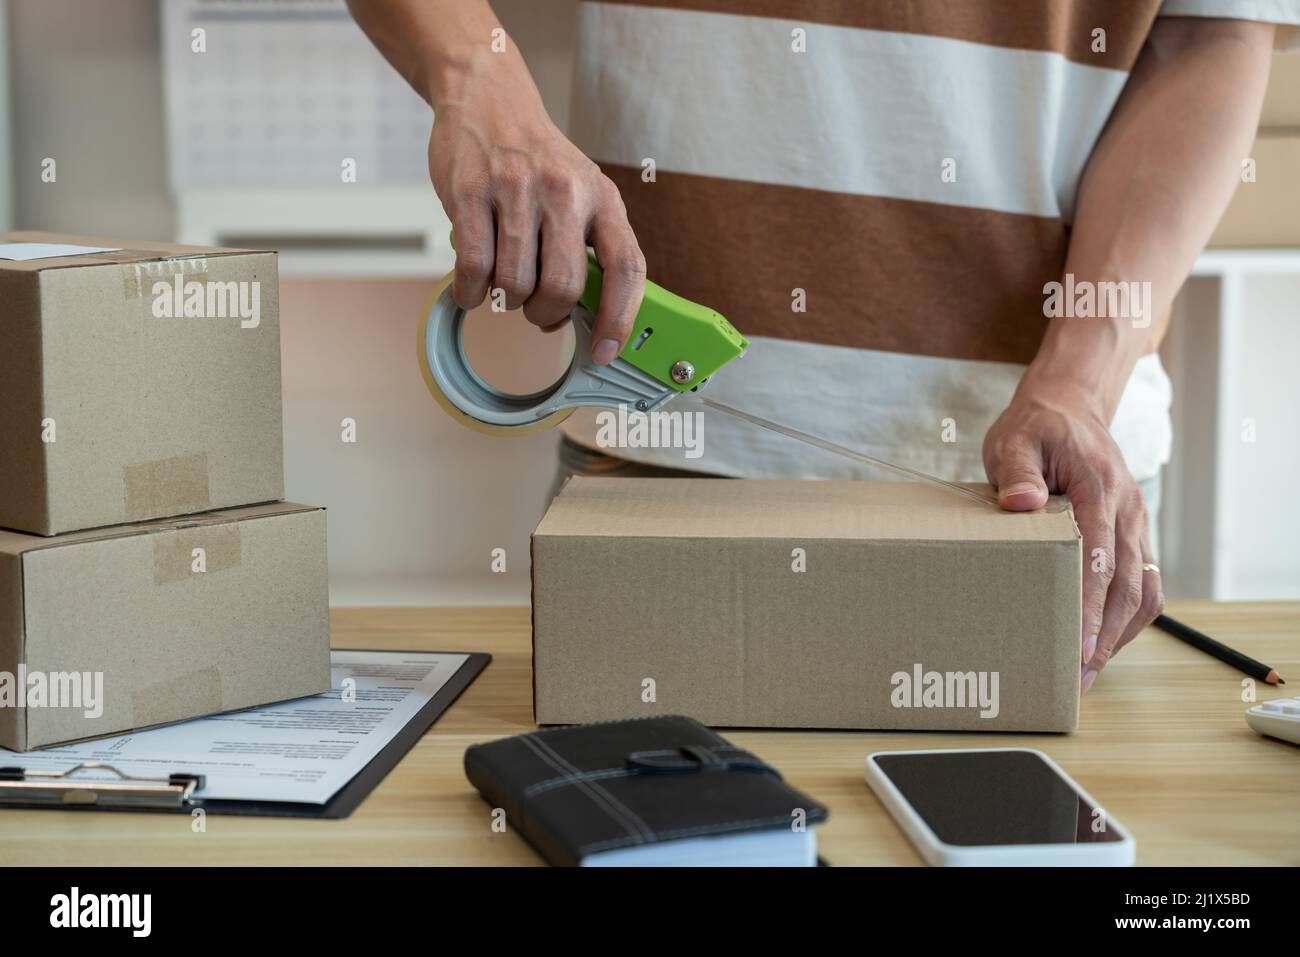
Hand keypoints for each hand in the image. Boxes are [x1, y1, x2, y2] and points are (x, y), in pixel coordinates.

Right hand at [428, 48, 644, 363]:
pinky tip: (471, 288)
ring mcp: (516, 189)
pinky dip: (471, 294)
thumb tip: (586, 319)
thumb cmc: (538, 161)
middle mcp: (566, 191)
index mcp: (603, 198)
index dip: (619, 320)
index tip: (605, 352)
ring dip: (506, 301)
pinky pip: (472, 269)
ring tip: (502, 283)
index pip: (627, 268)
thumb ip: (589, 249)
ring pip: (515, 284)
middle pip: (564, 286)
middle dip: (547, 314)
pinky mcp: (470, 192)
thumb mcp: (582, 194)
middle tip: (537, 310)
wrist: (489, 100)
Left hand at [982, 382, 1164, 695]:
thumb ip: (1017, 471)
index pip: (1100, 554)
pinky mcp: (1132, 533)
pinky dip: (1127, 616)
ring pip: (1143, 588)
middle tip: (1079, 676)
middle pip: (1128, 582)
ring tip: (1090, 671)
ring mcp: (1135, 522)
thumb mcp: (1014, 440)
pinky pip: (1142, 581)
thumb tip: (1021, 504)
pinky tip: (1103, 642)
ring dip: (1121, 633)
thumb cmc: (1036, 427)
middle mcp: (1127, 509)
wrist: (1069, 407)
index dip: (1091, 602)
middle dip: (1106, 634)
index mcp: (1100, 487)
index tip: (1081, 642)